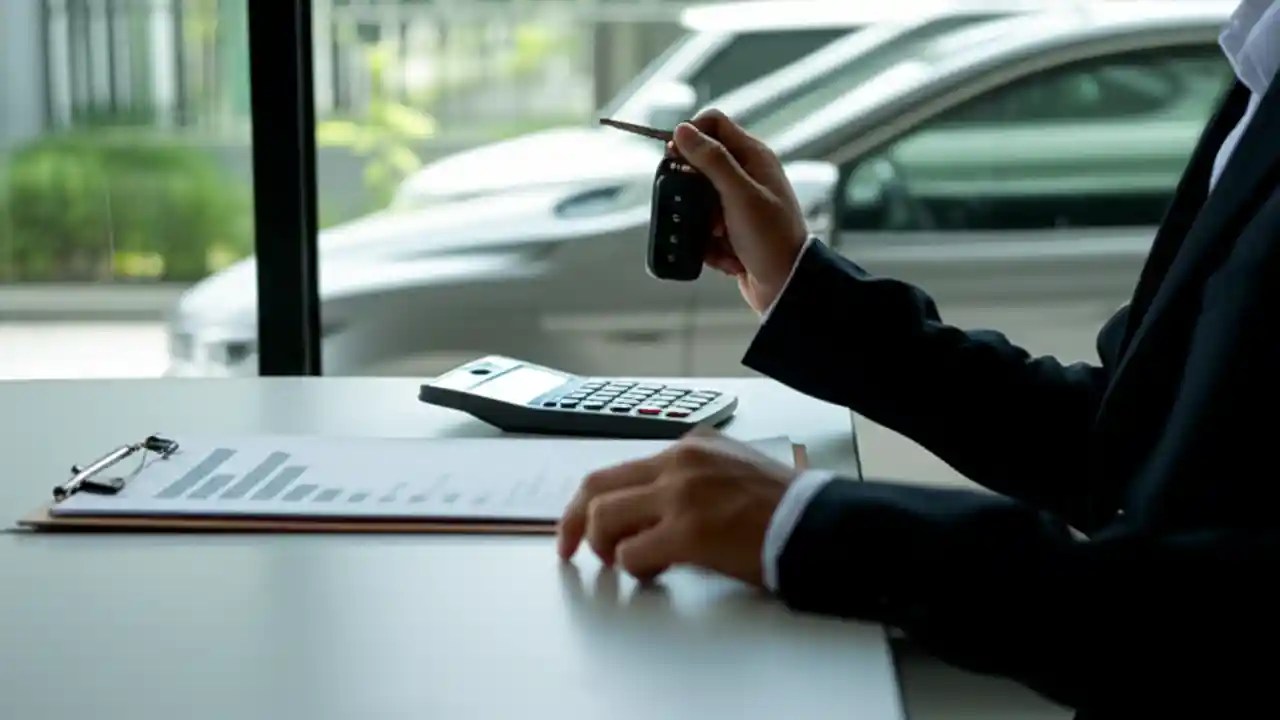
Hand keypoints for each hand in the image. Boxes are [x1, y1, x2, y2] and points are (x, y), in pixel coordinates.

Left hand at [556, 429, 797, 586]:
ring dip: (605, 547)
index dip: (592, 501)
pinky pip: (632, 553)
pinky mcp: (688, 530)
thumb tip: (648, 516)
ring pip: (604, 517)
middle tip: (569, 550)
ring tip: (627, 563)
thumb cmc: (782, 510)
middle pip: (596, 486)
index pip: (621, 469)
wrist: (817, 525)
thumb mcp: (729, 475)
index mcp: (690, 447)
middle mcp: (679, 462)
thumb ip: (686, 484)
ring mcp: (681, 494)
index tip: (581, 523)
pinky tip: (659, 571)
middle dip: (572, 521)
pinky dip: (635, 568)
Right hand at [671, 109, 808, 313]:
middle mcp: (746, 176)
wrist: (786, 286)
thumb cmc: (770, 237)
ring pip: (697, 201)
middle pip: (700, 165)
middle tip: (702, 209)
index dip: (690, 135)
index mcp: (753, 157)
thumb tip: (682, 130)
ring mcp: (738, 204)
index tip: (674, 157)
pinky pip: (702, 229)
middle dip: (692, 190)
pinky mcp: (731, 230)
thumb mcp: (738, 194)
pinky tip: (728, 255)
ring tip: (720, 236)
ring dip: (700, 222)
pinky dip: (708, 244)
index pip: (713, 124)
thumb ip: (711, 160)